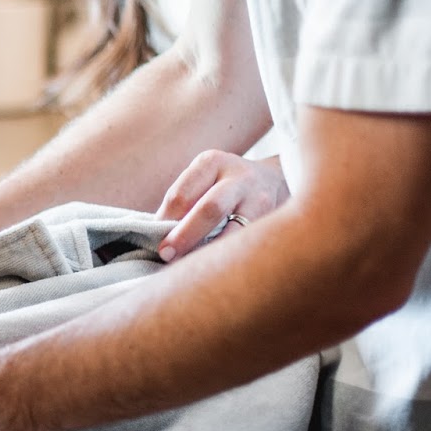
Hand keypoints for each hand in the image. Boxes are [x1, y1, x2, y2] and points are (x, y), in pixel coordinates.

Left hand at [155, 151, 288, 261]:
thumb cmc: (225, 186)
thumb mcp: (204, 179)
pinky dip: (229, 257)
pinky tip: (215, 268)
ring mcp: (260, 200)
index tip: (153, 238)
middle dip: (185, 236)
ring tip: (191, 268)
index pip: (181, 194)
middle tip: (166, 255)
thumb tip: (157, 235)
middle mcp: (239, 178)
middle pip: (209, 209)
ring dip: (209, 252)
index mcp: (212, 162)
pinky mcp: (274, 221)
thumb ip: (183, 202)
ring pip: (234, 231)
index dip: (164, 220)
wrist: (276, 180)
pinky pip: (248, 243)